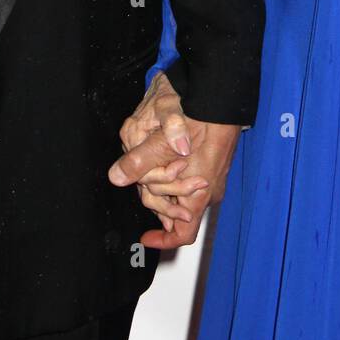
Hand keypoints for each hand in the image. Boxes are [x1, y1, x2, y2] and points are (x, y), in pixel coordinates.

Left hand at [108, 72, 240, 249]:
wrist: (223, 99)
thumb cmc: (202, 119)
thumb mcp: (164, 142)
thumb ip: (140, 162)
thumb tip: (117, 177)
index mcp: (198, 196)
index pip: (182, 234)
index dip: (163, 240)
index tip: (145, 237)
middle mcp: (208, 192)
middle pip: (176, 212)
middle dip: (156, 200)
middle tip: (140, 182)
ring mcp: (213, 179)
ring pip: (182, 195)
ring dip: (164, 186)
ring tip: (151, 165)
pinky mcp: (213, 166)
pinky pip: (191, 180)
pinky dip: (174, 176)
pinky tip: (164, 159)